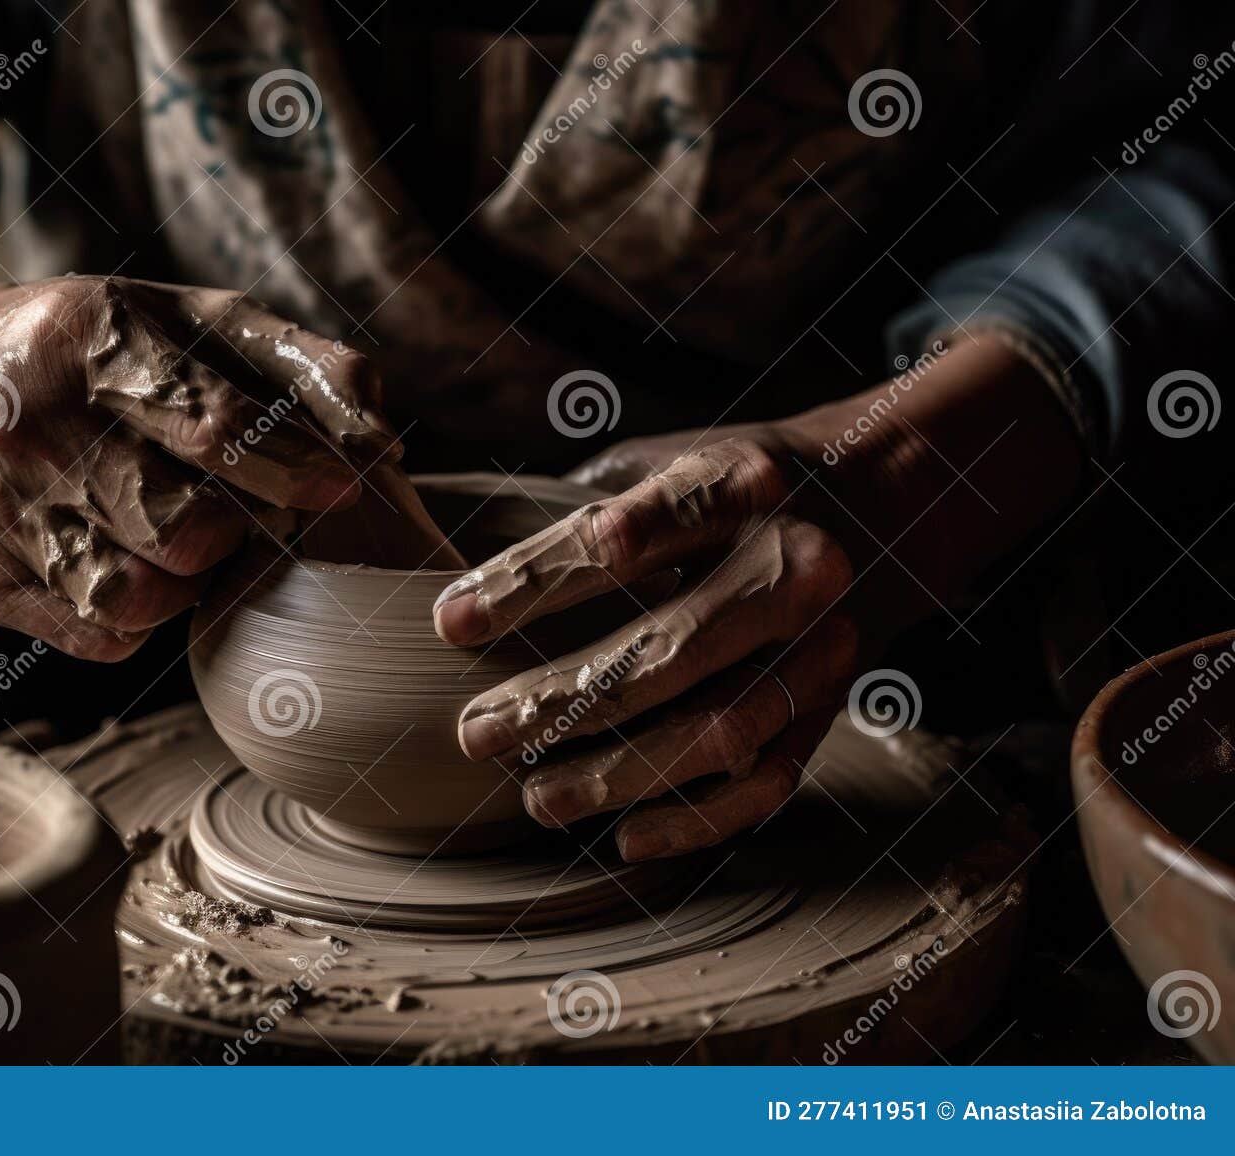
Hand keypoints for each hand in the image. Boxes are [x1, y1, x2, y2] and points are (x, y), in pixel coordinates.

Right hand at [0, 276, 392, 659]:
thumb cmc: (89, 347)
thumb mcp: (188, 318)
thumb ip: (297, 362)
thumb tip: (382, 435)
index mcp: (87, 338)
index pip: (210, 425)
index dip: (291, 467)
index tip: (341, 488)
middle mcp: (28, 423)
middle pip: (179, 528)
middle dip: (234, 528)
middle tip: (239, 508)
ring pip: (138, 597)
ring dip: (187, 579)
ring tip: (184, 534)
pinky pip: (97, 636)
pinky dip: (140, 616)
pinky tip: (137, 563)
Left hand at [434, 434, 856, 859]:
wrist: (895, 494)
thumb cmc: (748, 483)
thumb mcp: (682, 454)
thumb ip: (599, 501)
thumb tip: (488, 572)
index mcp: (740, 483)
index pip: (619, 541)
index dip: (528, 585)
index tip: (451, 625)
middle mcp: (794, 564)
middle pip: (663, 652)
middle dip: (556, 703)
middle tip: (477, 733)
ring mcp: (825, 643)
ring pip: (717, 732)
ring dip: (617, 776)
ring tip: (534, 796)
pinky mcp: (836, 702)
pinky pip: (769, 781)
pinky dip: (697, 820)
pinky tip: (626, 836)